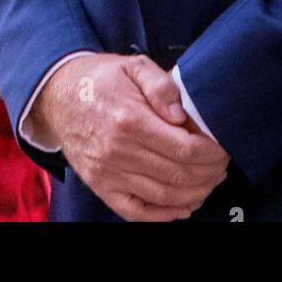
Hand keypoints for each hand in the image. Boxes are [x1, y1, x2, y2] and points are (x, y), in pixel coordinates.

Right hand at [30, 53, 228, 221]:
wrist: (58, 95)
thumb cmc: (101, 79)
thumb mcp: (133, 66)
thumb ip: (161, 85)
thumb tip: (181, 115)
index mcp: (130, 120)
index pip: (184, 148)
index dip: (211, 153)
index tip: (222, 148)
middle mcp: (119, 151)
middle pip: (178, 175)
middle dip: (208, 174)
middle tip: (221, 166)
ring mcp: (108, 173)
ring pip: (163, 196)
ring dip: (194, 194)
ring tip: (209, 182)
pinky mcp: (100, 186)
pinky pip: (136, 211)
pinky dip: (164, 215)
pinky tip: (183, 207)